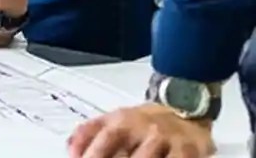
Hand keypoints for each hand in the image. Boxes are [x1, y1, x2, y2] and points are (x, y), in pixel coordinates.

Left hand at [67, 102, 214, 157]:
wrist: (183, 106)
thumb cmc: (143, 121)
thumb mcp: (112, 120)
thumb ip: (87, 133)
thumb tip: (70, 151)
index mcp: (122, 121)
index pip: (105, 140)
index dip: (93, 155)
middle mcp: (145, 129)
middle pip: (130, 156)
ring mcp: (167, 141)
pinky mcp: (188, 151)